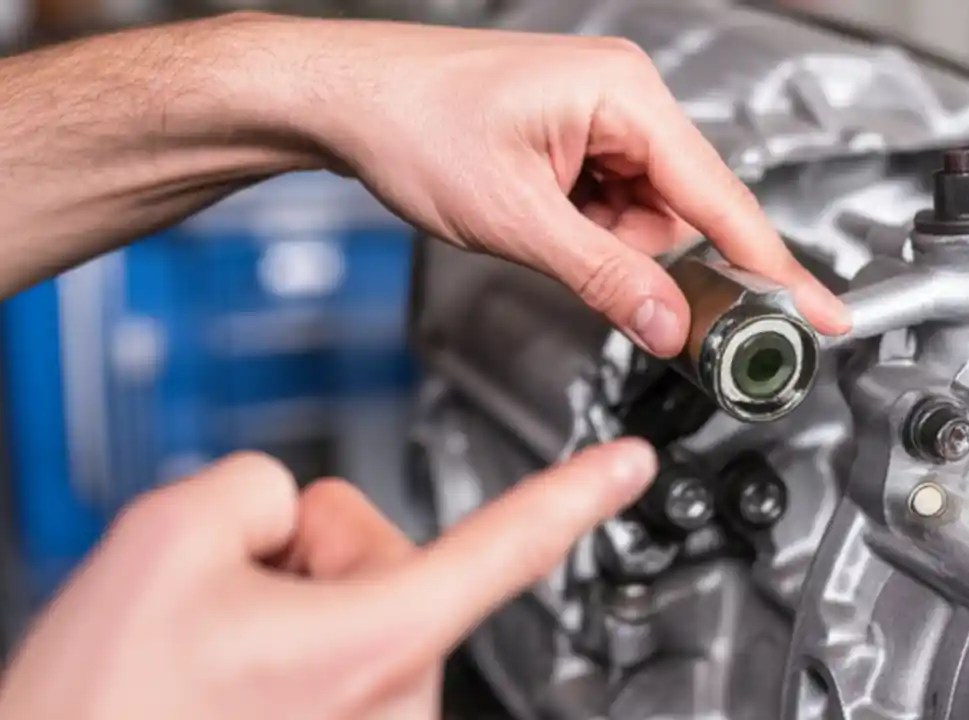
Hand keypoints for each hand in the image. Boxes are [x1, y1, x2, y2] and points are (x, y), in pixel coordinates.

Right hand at [0, 442, 655, 719]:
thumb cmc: (112, 706)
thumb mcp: (169, 541)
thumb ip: (259, 483)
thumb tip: (287, 507)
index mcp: (382, 636)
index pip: (509, 542)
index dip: (577, 492)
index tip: (629, 465)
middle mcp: (399, 696)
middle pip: (383, 551)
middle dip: (308, 554)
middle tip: (221, 605)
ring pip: (359, 602)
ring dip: (290, 605)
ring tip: (212, 658)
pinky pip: (342, 652)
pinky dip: (292, 646)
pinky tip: (229, 678)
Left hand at [281, 21, 850, 355]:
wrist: (345, 99)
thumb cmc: (413, 122)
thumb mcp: (519, 220)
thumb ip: (606, 278)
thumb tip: (669, 325)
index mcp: (626, 98)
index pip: (723, 198)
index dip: (774, 268)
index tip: (818, 314)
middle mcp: (625, 100)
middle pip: (685, 214)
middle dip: (648, 261)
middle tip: (609, 288)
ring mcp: (602, 119)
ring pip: (647, 218)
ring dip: (608, 248)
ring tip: (540, 230)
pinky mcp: (579, 140)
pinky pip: (613, 206)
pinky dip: (587, 233)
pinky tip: (540, 222)